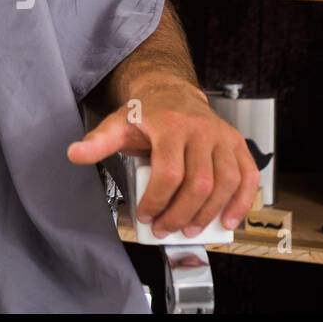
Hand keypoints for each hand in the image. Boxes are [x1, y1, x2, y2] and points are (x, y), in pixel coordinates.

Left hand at [68, 77, 258, 235]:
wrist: (170, 91)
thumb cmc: (145, 113)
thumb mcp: (117, 123)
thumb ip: (98, 141)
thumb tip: (74, 154)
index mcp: (170, 125)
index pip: (169, 172)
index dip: (158, 200)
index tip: (147, 216)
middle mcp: (200, 130)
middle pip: (199, 183)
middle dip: (182, 213)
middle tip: (167, 229)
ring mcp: (222, 137)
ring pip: (226, 183)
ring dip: (210, 213)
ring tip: (192, 230)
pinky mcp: (237, 144)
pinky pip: (248, 177)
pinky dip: (242, 202)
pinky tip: (228, 220)